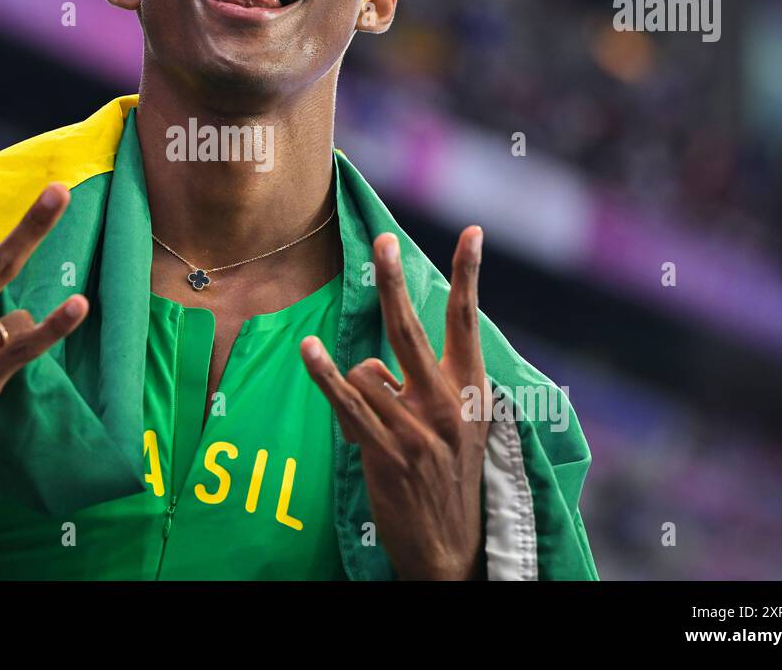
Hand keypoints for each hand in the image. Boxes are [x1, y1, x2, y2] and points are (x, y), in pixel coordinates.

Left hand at [300, 226, 490, 579]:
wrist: (451, 549)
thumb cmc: (449, 479)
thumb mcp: (461, 427)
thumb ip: (431, 385)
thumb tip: (378, 356)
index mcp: (472, 392)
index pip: (468, 322)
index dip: (468, 275)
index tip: (472, 232)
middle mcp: (447, 404)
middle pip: (411, 328)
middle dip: (394, 280)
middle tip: (383, 241)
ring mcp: (417, 428)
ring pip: (367, 369)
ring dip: (358, 385)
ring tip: (377, 419)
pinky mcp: (387, 451)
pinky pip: (347, 400)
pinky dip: (325, 372)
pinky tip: (310, 348)